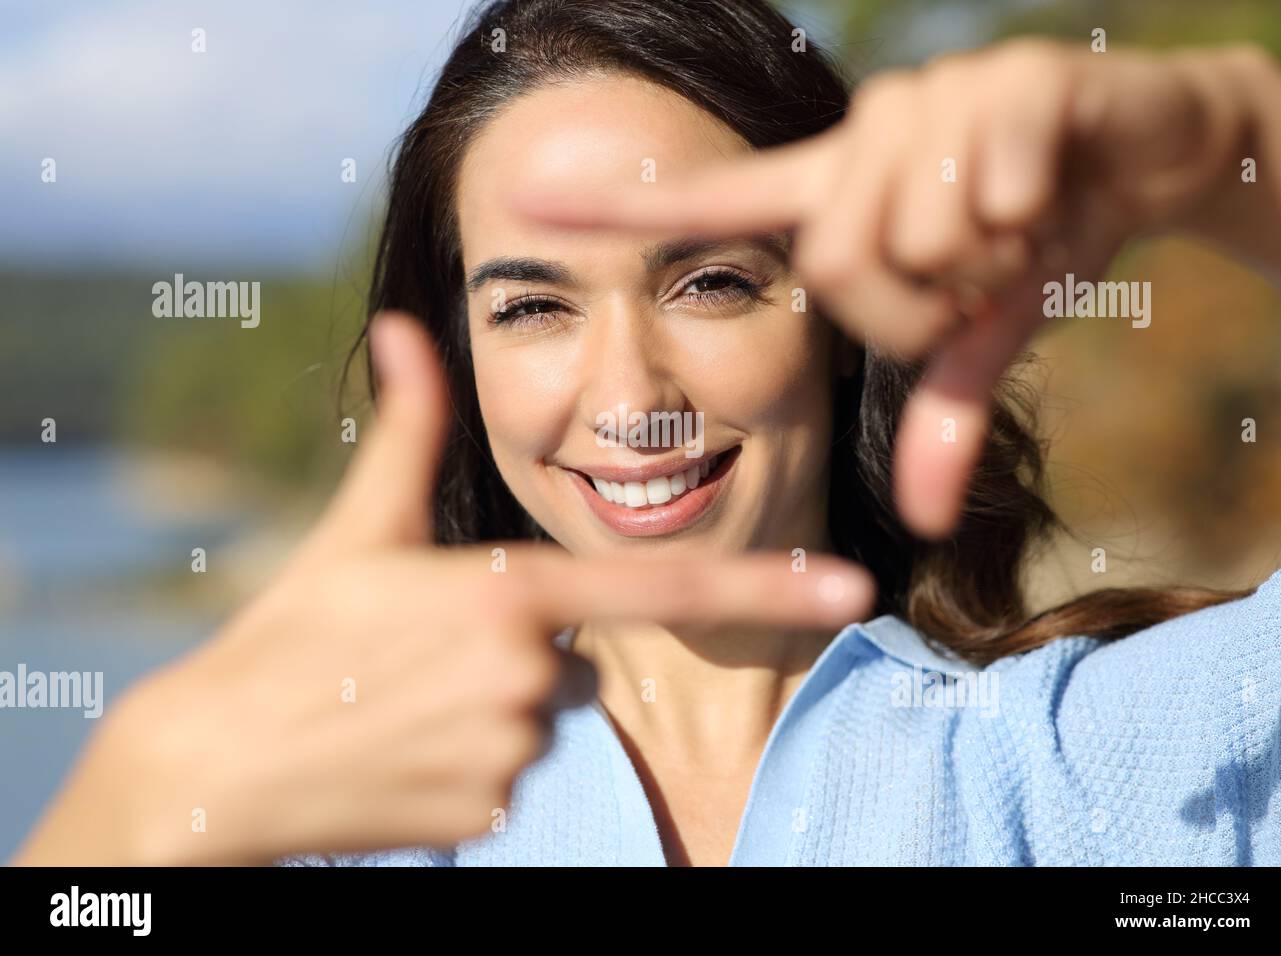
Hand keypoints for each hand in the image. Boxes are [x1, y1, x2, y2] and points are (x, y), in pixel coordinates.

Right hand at [11, 312, 873, 865]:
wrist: (223, 761)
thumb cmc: (292, 630)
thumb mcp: (361, 527)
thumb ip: (408, 428)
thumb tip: (400, 327)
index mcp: (510, 592)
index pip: (660, 587)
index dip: (765, 583)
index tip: (851, 587)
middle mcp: (530, 671)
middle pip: (577, 654)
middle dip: (524, 648)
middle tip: (427, 650)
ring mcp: (514, 748)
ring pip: (546, 714)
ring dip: (494, 703)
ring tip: (405, 696)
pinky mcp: (493, 808)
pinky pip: (515, 772)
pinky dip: (475, 756)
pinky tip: (406, 744)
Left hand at [513, 39, 1265, 538]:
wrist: (1141, 147)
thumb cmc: (1033, 241)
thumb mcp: (971, 335)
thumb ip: (934, 417)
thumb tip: (919, 519)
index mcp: (833, 192)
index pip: (712, 201)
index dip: (620, 204)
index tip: (520, 194)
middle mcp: (860, 137)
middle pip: (841, 260)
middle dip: (922, 302)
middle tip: (974, 278)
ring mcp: (925, 101)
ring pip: (919, 229)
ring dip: (987, 258)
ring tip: (1013, 227)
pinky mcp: (1003, 77)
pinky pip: (993, 180)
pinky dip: (1035, 208)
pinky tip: (1053, 183)